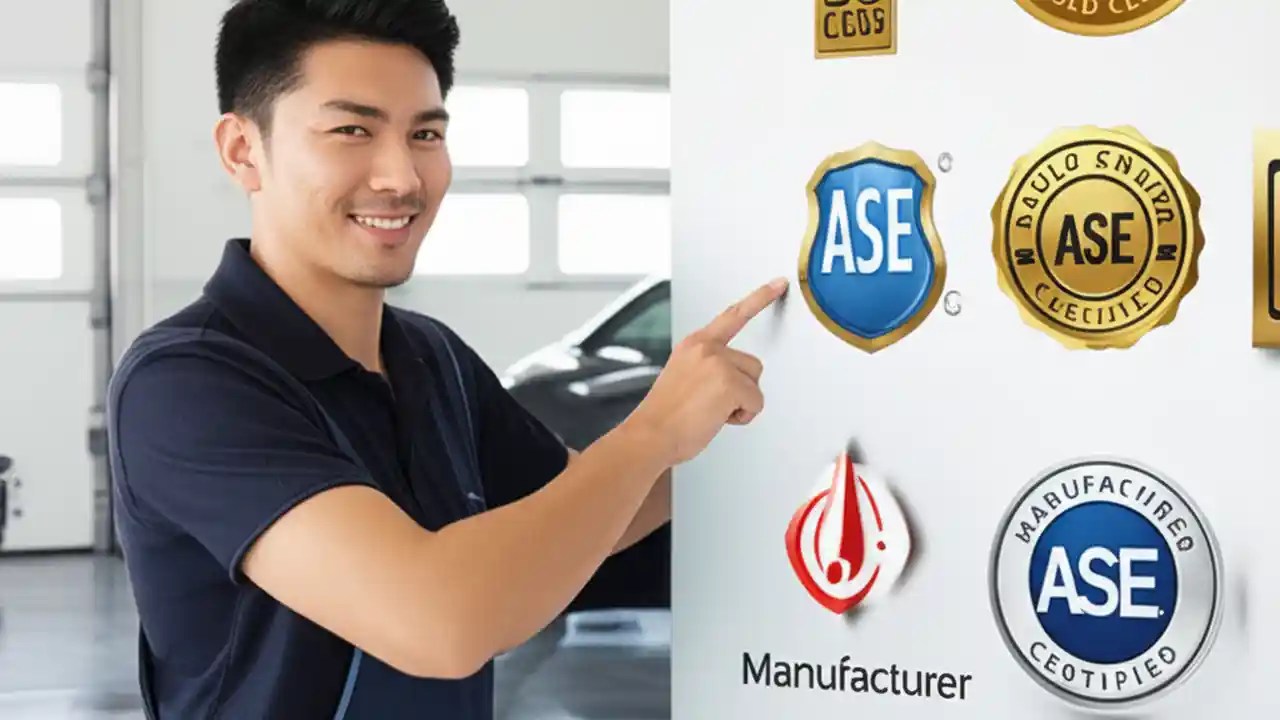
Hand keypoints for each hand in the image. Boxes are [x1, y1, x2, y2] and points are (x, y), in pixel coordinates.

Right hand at [622, 277, 788, 466]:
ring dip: (741, 402)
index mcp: (694, 344)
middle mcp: (706, 348)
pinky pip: (756, 403)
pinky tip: (717, 418)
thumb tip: (730, 379)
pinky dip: (743, 416)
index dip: (759, 298)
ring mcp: (718, 363)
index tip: (778, 284)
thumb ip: (707, 366)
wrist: (650, 434)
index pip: (733, 315)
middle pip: (752, 365)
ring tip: (711, 411)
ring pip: (755, 384)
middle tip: (711, 403)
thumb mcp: (683, 376)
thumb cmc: (665, 416)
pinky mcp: (729, 382)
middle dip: (741, 388)